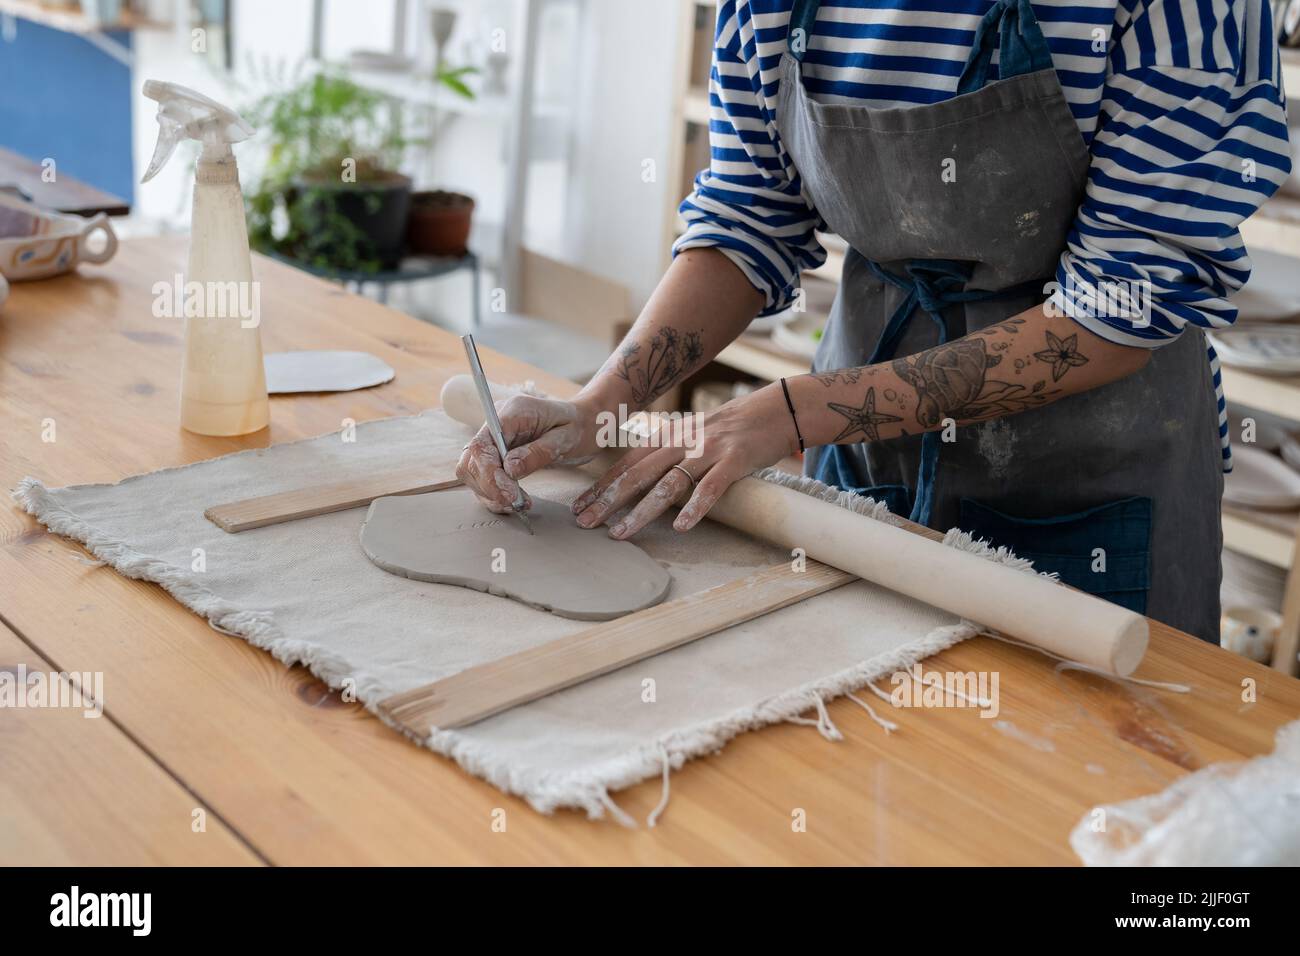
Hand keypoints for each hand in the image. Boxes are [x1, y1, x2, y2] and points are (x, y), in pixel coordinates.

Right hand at [455, 393, 601, 513]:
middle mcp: (495, 425)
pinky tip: (513, 501)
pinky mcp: (497, 454)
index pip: (481, 445)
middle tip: (515, 503)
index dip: (490, 474)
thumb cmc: (578, 426)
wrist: (583, 422)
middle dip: (489, 487)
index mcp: (511, 413)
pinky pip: (483, 477)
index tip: (510, 495)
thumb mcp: (565, 438)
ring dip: (490, 493)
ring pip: (472, 472)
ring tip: (518, 504)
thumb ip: (538, 452)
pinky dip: (494, 493)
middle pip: (471, 460)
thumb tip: (510, 470)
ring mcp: (494, 440)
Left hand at [571, 383, 798, 537]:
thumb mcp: (691, 435)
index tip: (579, 506)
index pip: (627, 464)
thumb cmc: (730, 429)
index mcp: (668, 437)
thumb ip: (666, 454)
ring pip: (668, 484)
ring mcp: (708, 451)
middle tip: (585, 523)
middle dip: (609, 500)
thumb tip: (639, 480)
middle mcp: (682, 442)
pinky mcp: (734, 461)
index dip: (602, 486)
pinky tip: (682, 527)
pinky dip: (695, 507)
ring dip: (641, 511)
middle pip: (638, 474)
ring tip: (621, 533)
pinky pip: (711, 488)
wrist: (774, 410)